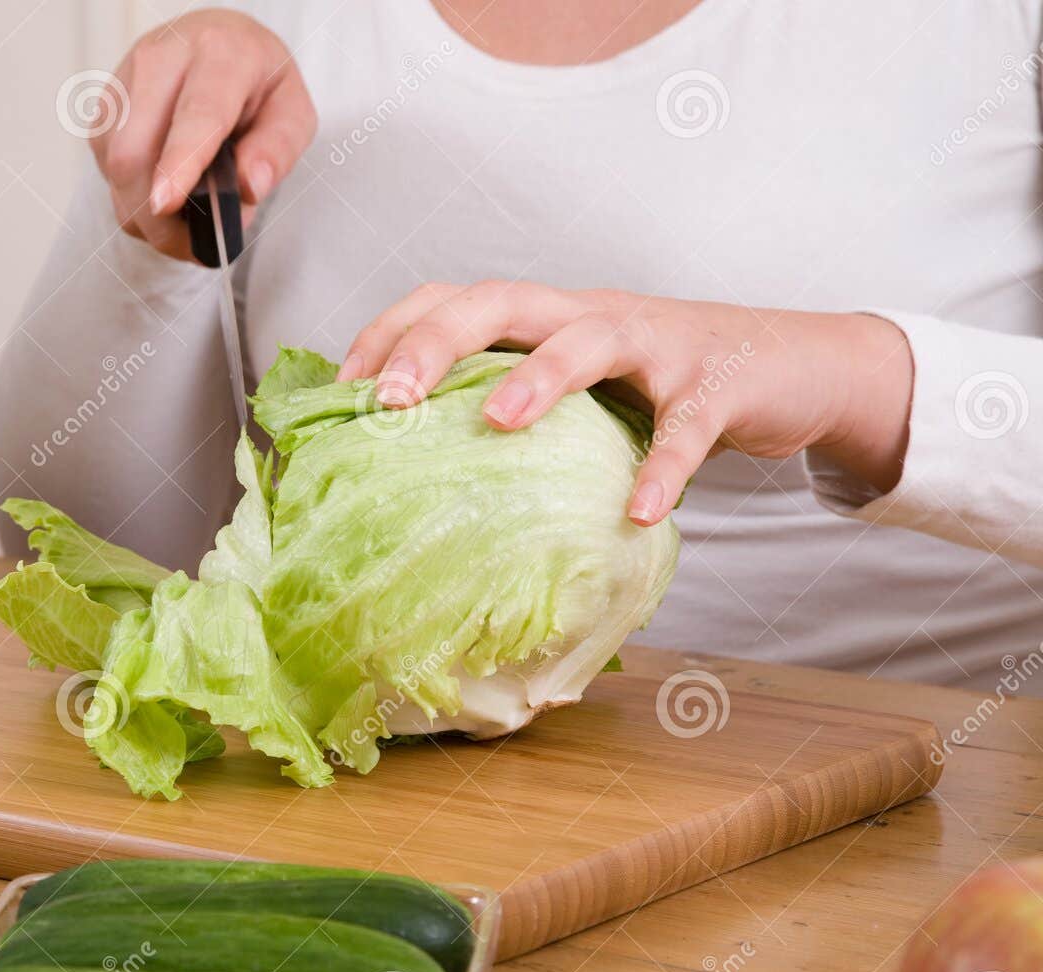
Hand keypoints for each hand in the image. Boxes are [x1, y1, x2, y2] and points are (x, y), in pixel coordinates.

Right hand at [88, 9, 315, 261]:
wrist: (214, 43)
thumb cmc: (256, 83)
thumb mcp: (292, 110)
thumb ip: (278, 149)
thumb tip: (250, 186)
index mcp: (219, 52)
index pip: (195, 114)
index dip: (177, 163)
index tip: (165, 204)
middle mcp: (161, 58)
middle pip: (134, 152)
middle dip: (157, 216)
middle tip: (197, 246)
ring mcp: (124, 83)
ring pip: (115, 171)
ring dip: (147, 214)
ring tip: (191, 214)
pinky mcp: (104, 111)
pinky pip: (108, 174)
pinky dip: (136, 201)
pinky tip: (168, 190)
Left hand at [339, 282, 912, 524]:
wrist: (792, 365)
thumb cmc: (661, 387)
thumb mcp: (580, 392)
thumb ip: (516, 412)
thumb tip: (419, 480)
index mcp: (547, 318)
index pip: (452, 299)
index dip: (392, 331)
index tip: (341, 387)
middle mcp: (592, 314)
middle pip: (501, 301)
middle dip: (436, 342)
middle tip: (390, 398)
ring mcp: (658, 342)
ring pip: (591, 340)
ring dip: (540, 378)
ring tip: (496, 424)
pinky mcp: (719, 384)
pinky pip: (688, 427)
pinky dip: (663, 467)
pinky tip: (635, 510)